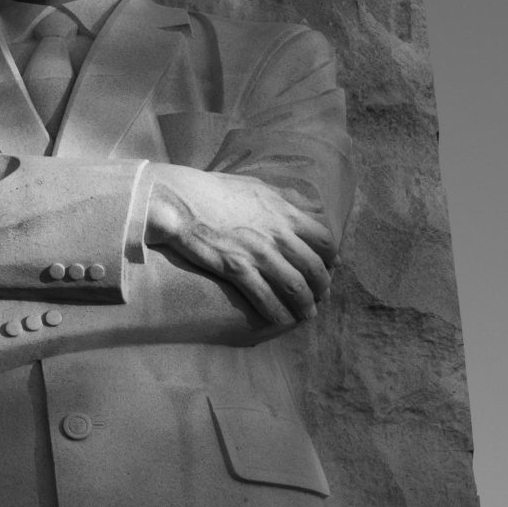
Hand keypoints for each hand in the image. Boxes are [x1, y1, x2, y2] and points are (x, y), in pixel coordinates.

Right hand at [144, 164, 335, 327]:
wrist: (177, 201)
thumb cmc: (211, 190)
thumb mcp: (254, 185)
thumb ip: (280, 199)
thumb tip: (298, 205)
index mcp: (284, 212)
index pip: (324, 241)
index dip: (330, 259)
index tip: (328, 269)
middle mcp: (277, 234)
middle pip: (314, 268)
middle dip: (321, 288)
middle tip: (320, 298)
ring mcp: (258, 253)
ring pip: (294, 287)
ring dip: (304, 306)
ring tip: (305, 315)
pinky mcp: (236, 268)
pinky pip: (265, 297)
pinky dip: (277, 312)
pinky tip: (280, 320)